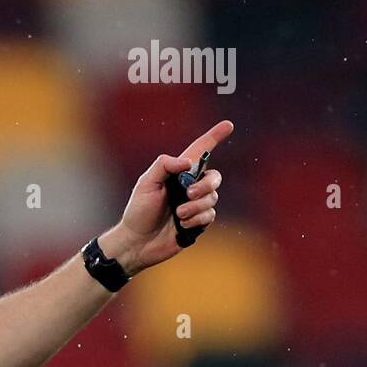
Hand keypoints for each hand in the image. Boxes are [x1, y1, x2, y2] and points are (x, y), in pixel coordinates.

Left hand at [99, 119, 234, 275]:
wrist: (138, 242)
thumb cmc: (138, 211)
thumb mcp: (145, 184)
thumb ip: (164, 166)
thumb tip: (189, 162)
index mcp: (176, 173)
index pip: (199, 151)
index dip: (214, 137)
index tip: (228, 124)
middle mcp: (189, 186)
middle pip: (214, 177)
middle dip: (206, 185)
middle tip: (188, 193)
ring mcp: (195, 204)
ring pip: (213, 197)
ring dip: (195, 206)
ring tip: (178, 214)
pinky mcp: (199, 221)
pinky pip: (210, 215)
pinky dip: (196, 219)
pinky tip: (181, 224)